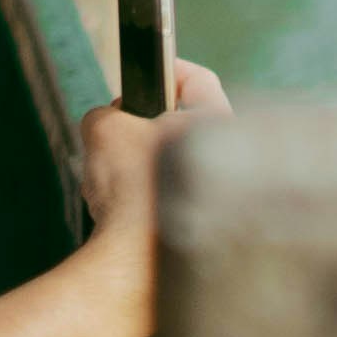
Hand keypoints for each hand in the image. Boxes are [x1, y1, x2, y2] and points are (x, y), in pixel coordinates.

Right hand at [73, 58, 226, 311]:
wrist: (134, 268)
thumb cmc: (130, 191)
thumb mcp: (104, 129)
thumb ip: (107, 113)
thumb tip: (110, 122)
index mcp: (219, 127)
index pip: (197, 78)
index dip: (164, 67)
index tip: (142, 71)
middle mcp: (232, 163)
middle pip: (183, 126)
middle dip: (145, 126)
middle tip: (119, 128)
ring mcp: (222, 204)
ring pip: (172, 166)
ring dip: (142, 166)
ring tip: (115, 180)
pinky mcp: (202, 234)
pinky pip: (166, 201)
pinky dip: (144, 202)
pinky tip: (122, 216)